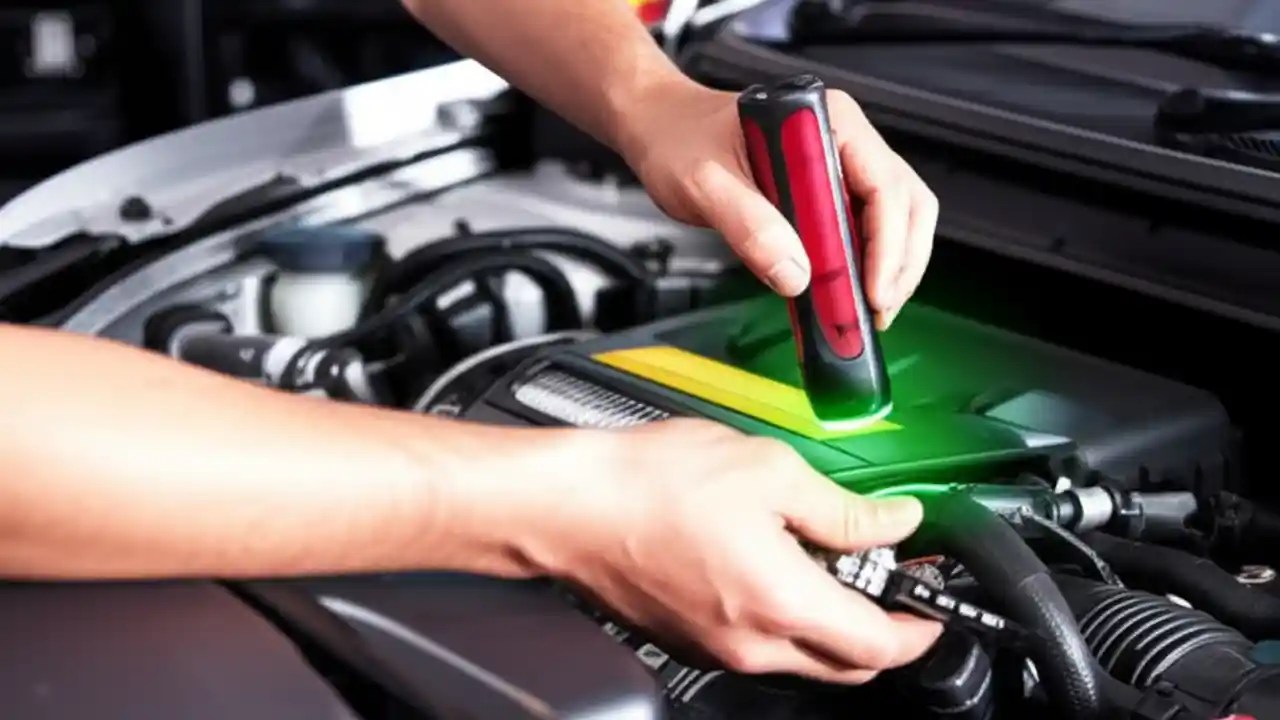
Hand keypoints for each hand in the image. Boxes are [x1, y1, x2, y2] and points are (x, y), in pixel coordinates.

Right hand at [535, 418, 941, 683]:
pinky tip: (769, 564)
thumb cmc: (651, 485)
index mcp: (783, 603)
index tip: (930, 610)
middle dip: (878, 634)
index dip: (919, 631)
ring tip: (822, 561)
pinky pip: (757, 646)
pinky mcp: (689, 639)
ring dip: (828, 625)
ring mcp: (717, 648)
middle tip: (884, 581)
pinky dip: (782, 620)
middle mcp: (753, 643)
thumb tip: (894, 522)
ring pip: (801, 658)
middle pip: (846, 666)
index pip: (880, 647)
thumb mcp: (770, 471)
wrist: (569, 505)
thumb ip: (845, 508)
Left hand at [616, 81, 937, 328]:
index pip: (883, 185)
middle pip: (904, 205)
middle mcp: (844, 139)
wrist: (660, 129)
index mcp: (826, 121)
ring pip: (895, 220)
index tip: (872, 292)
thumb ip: (749, 226)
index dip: (886, 244)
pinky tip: (849, 297)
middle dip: (897, 265)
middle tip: (875, 314)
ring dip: (890, 270)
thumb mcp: (704, 184)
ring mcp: (840, 166)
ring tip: (867, 313)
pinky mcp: (829, 191)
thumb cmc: (679, 140)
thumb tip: (795, 275)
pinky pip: (865, 230)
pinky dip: (865, 267)